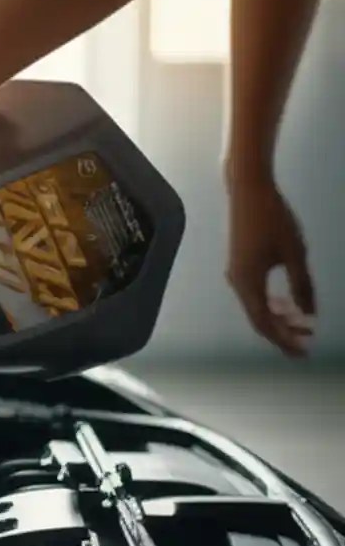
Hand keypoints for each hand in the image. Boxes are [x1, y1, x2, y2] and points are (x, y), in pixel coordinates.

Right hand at [225, 173, 315, 356]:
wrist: (248, 192)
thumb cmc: (273, 220)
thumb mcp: (295, 253)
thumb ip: (302, 285)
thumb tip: (309, 314)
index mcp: (249, 284)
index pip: (266, 324)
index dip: (284, 341)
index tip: (304, 352)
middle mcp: (238, 283)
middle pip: (259, 319)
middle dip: (283, 333)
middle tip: (307, 342)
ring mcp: (237, 275)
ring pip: (257, 307)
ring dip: (279, 317)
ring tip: (303, 323)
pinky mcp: (240, 266)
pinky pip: (255, 294)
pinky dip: (272, 303)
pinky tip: (287, 302)